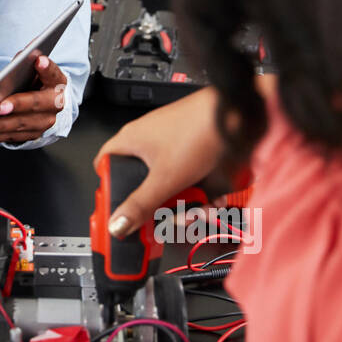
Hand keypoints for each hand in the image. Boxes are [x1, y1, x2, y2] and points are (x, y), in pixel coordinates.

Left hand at [0, 54, 66, 145]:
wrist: (42, 101)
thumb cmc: (33, 81)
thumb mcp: (31, 68)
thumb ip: (26, 60)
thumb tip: (23, 54)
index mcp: (57, 82)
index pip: (52, 73)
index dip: (46, 68)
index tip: (39, 60)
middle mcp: (55, 103)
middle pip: (36, 103)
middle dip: (17, 105)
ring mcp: (46, 121)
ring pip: (23, 124)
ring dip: (2, 127)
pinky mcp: (34, 134)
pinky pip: (14, 137)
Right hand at [93, 87, 224, 237]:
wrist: (237, 116)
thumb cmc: (197, 129)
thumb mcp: (164, 178)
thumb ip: (140, 205)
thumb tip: (115, 224)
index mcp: (130, 141)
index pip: (104, 165)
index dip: (108, 189)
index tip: (119, 211)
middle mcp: (149, 143)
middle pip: (143, 185)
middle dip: (159, 208)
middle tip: (169, 218)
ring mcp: (172, 148)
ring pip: (170, 187)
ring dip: (185, 205)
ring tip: (200, 210)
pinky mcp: (194, 154)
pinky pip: (190, 181)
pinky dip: (201, 194)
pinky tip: (213, 200)